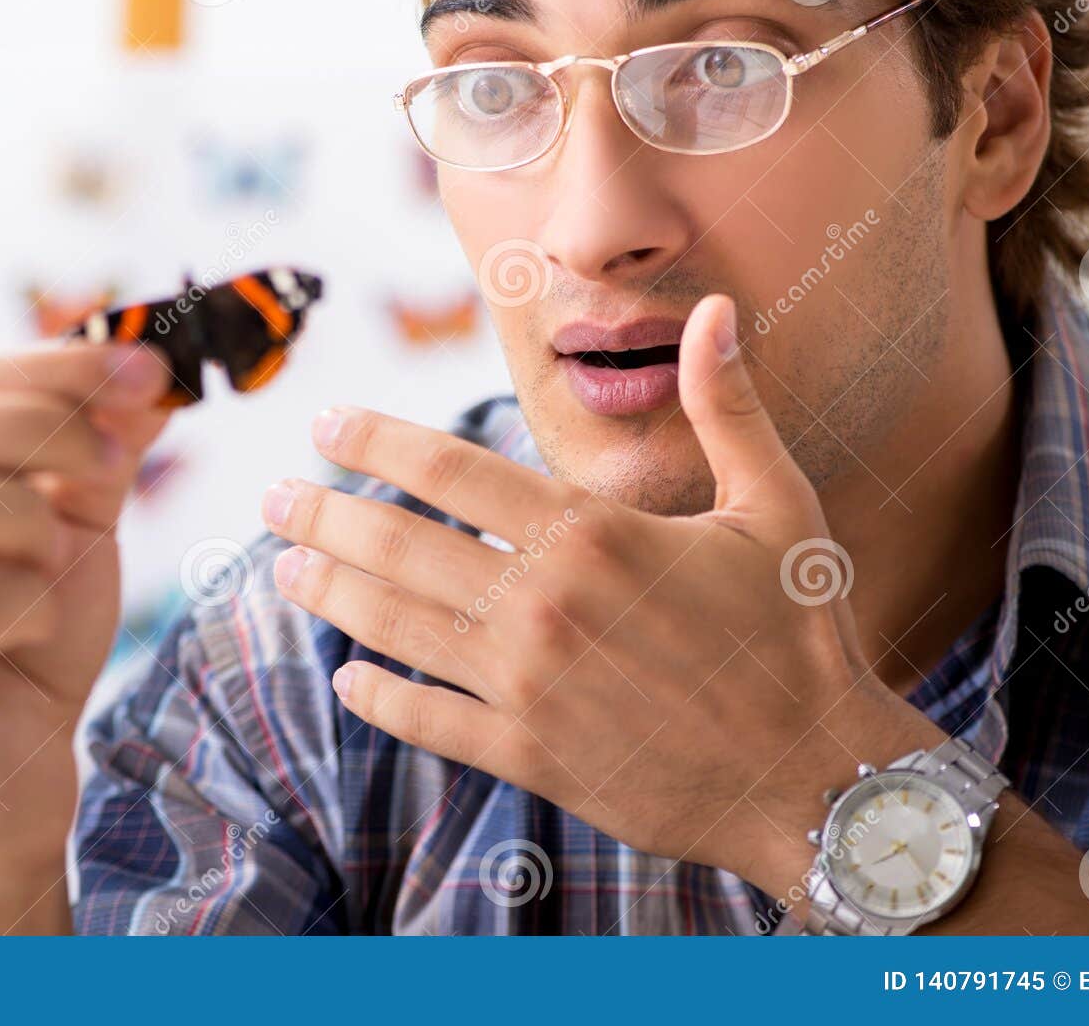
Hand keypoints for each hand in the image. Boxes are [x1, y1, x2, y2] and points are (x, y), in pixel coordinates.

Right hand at [0, 340, 172, 877]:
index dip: (53, 369)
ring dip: (27, 522)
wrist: (25, 760)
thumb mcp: (76, 520)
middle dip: (45, 433)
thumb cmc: (34, 630)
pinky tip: (37, 623)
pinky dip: (25, 602)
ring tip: (57, 558)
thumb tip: (145, 364)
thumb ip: (97, 447)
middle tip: (114, 464)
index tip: (145, 371)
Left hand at [261, 294, 944, 896]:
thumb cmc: (799, 636)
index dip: (376, 441)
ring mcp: (529, 686)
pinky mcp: (531, 757)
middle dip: (324, 515)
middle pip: (400, 547)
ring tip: (285, 569)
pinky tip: (347, 679)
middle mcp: (543, 605)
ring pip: (398, 628)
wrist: (817, 778)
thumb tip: (718, 310)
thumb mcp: (775, 506)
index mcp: (592, 533)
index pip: (450, 470)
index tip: (327, 422)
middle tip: (272, 498)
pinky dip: (381, 699)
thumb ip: (730, 406)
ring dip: (333, 594)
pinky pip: (431, 721)